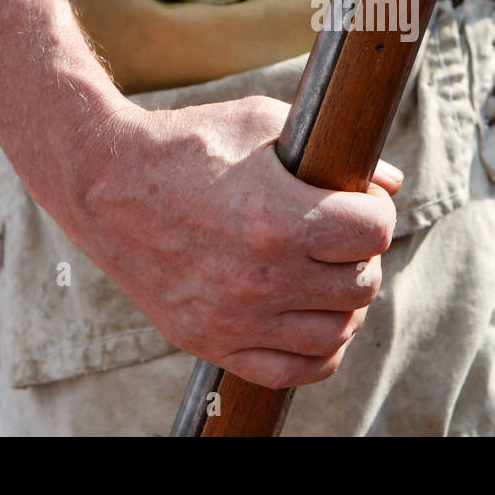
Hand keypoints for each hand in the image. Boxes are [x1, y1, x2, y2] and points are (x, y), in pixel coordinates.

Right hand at [49, 94, 402, 389]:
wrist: (104, 181)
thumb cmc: (187, 144)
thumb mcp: (262, 123)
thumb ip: (332, 154)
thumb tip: (390, 181)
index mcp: (279, 219)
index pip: (373, 233)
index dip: (377, 213)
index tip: (363, 204)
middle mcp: (261, 277)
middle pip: (360, 284)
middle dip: (362, 256)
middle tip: (344, 238)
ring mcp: (234, 317)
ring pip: (336, 333)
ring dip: (344, 304)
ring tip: (329, 277)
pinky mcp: (209, 340)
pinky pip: (292, 371)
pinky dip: (317, 352)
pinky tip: (313, 321)